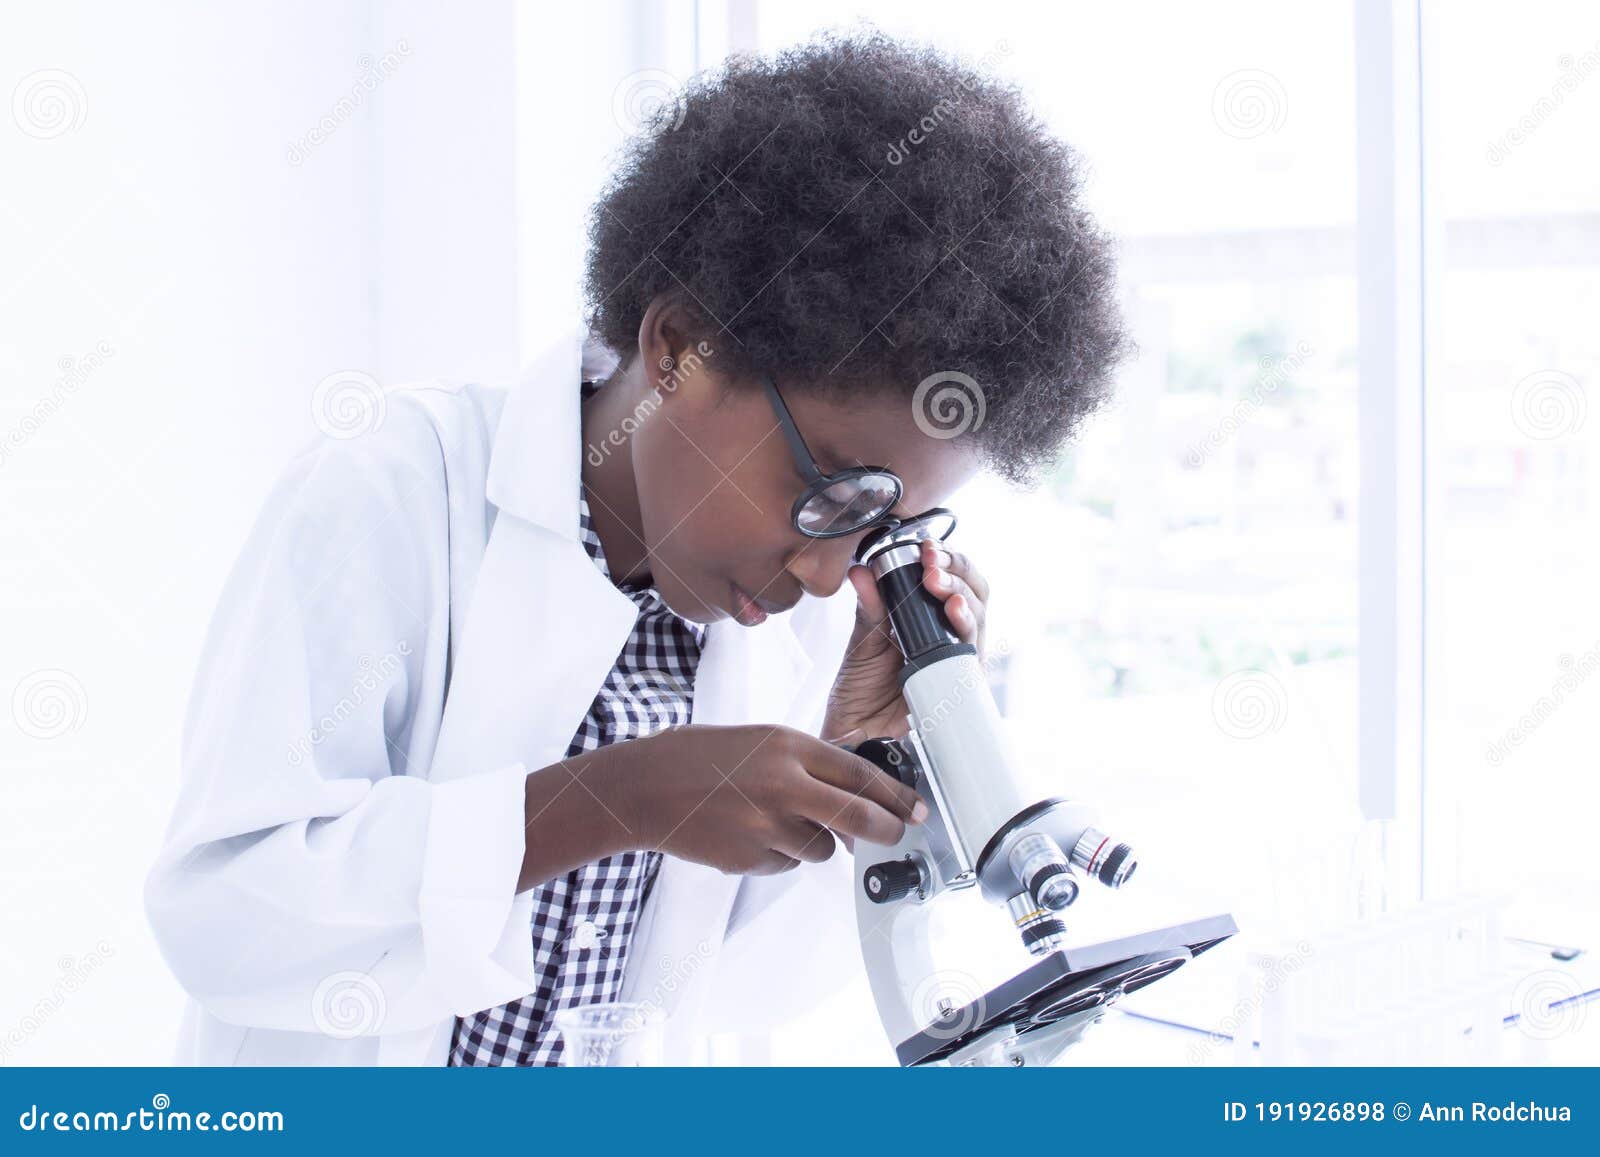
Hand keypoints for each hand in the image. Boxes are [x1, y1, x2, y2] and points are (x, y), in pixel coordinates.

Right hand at [602, 723, 928, 874]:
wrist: (644, 788)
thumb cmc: (698, 758)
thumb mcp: (761, 741)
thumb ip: (807, 760)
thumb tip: (854, 781)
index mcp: (788, 747)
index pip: (860, 773)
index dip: (895, 794)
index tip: (915, 807)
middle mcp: (785, 786)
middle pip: (859, 818)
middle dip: (887, 830)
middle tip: (897, 833)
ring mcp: (767, 826)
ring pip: (822, 848)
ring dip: (813, 841)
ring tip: (774, 819)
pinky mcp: (750, 859)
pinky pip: (787, 864)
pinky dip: (779, 855)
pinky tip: (748, 833)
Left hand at [822, 538, 990, 740]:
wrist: (855, 733)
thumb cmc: (862, 689)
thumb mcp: (863, 639)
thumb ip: (869, 606)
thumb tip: (861, 570)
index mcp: (930, 618)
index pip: (955, 579)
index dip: (948, 559)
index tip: (927, 547)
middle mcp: (951, 636)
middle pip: (975, 592)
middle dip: (957, 570)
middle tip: (931, 560)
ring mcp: (958, 658)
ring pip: (978, 616)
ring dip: (960, 591)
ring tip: (936, 580)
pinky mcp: (960, 682)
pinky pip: (972, 650)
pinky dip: (966, 625)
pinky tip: (955, 610)